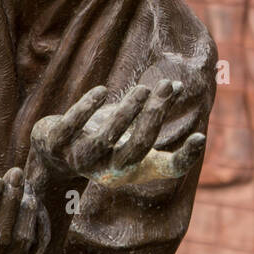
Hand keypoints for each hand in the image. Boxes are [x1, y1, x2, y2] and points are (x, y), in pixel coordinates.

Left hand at [31, 81, 190, 183]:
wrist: (54, 157)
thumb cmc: (103, 143)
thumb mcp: (131, 131)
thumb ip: (155, 111)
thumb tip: (176, 84)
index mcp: (133, 169)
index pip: (167, 169)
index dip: (185, 157)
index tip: (199, 136)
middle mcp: (109, 170)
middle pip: (137, 148)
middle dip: (154, 116)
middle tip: (167, 86)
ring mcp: (81, 159)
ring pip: (105, 139)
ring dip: (126, 112)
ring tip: (143, 88)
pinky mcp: (56, 144)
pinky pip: (71, 127)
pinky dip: (86, 108)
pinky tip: (102, 91)